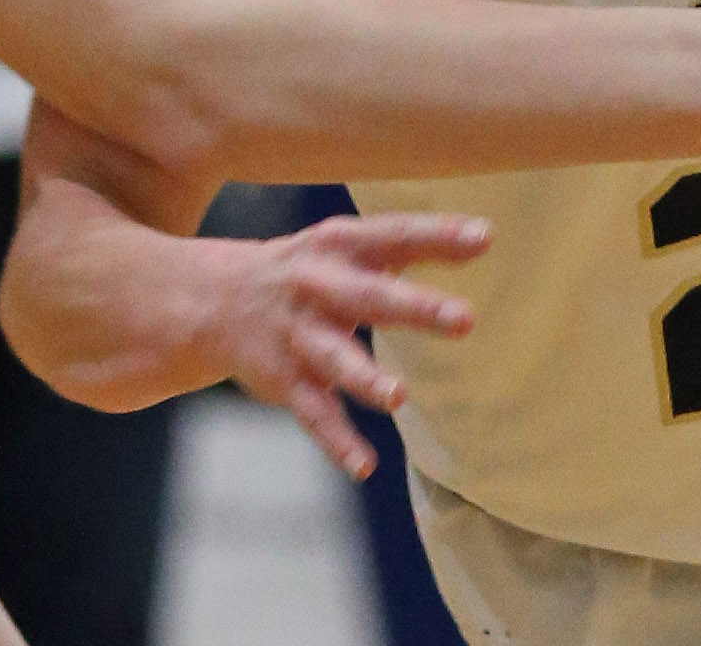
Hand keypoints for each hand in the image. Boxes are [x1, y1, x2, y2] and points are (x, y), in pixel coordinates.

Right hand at [203, 212, 488, 479]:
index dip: (439, 234)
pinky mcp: (285, 380)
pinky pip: (314, 414)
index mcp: (340, 244)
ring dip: (367, 379)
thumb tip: (485, 237)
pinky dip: (337, 442)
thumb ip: (409, 242)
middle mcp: (318, 287)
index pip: (395, 234)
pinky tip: (364, 466)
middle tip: (466, 321)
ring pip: (337, 360)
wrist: (215, 300)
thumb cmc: (308, 268)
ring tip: (399, 397)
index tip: (485, 237)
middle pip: (371, 297)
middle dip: (416, 309)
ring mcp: (300, 336)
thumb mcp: (347, 243)